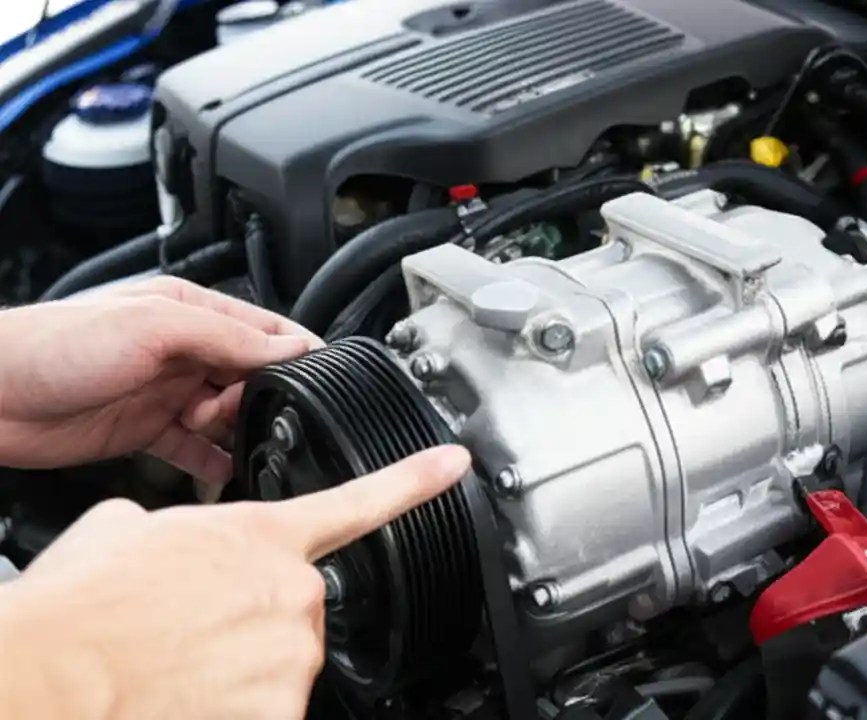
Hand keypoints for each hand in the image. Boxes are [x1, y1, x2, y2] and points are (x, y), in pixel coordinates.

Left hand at [0, 277, 319, 491]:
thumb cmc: (51, 347)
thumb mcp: (150, 328)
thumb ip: (224, 337)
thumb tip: (290, 348)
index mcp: (189, 311)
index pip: (264, 330)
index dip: (293, 355)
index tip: (310, 382)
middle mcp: (183, 350)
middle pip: (252, 378)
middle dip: (255, 400)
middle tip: (227, 410)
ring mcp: (166, 393)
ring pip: (229, 417)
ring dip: (234, 431)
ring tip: (212, 434)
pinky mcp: (147, 432)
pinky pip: (198, 452)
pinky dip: (215, 463)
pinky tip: (222, 472)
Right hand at [0, 444, 470, 719]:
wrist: (57, 677)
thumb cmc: (81, 608)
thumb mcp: (126, 531)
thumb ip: (184, 532)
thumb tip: (177, 547)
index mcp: (262, 536)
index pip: (361, 500)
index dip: (416, 480)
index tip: (455, 464)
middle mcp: (291, 594)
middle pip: (297, 608)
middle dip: (252, 619)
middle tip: (187, 629)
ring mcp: (290, 658)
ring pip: (280, 665)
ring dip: (238, 669)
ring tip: (174, 666)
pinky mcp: (282, 714)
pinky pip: (269, 710)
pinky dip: (236, 709)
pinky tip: (187, 698)